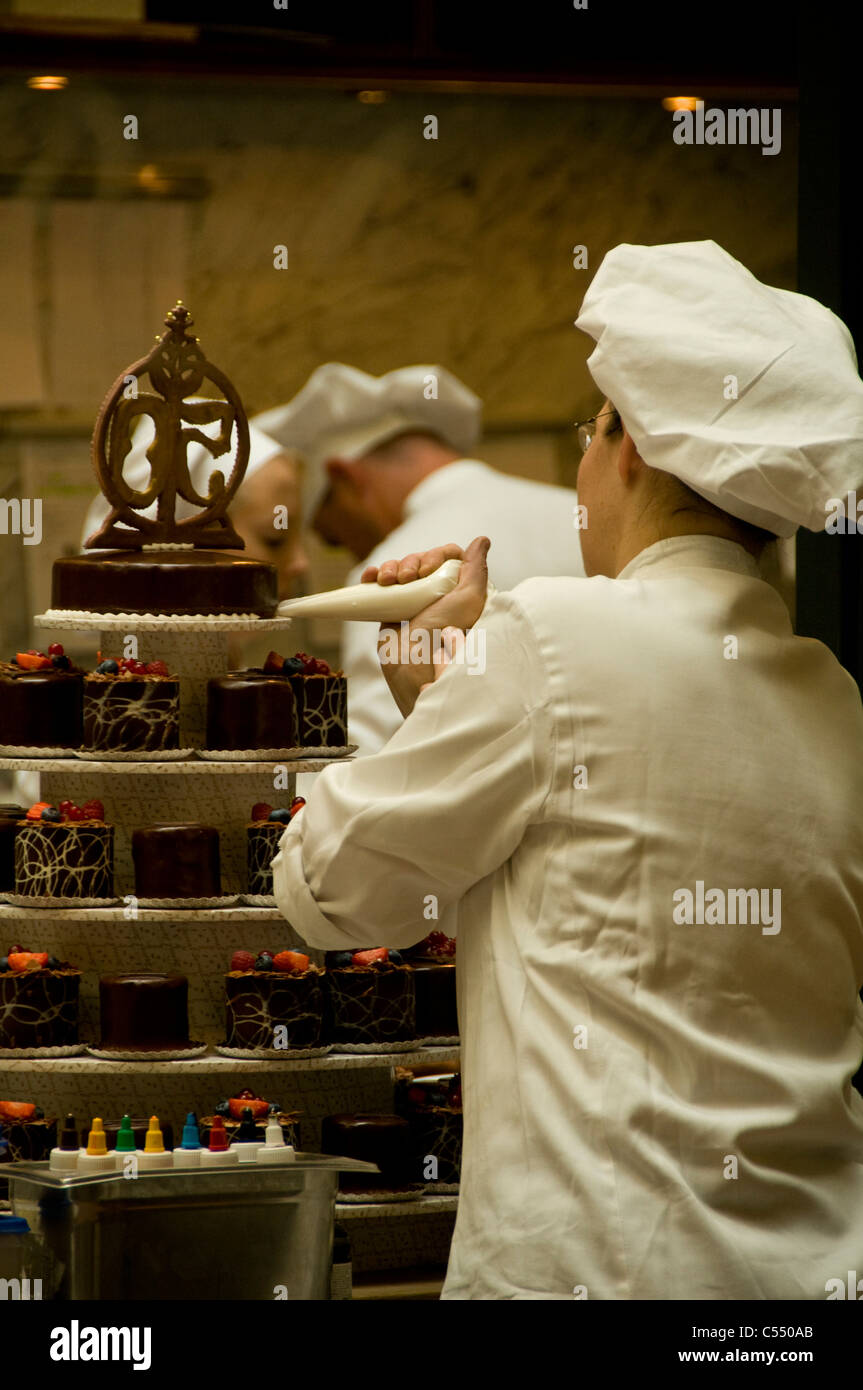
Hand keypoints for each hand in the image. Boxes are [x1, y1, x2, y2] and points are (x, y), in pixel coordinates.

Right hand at [367, 536, 490, 717]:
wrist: (415, 664)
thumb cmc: (446, 632)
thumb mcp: (469, 598)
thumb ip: (476, 569)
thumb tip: (482, 540)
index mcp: (457, 589)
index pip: (446, 556)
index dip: (434, 555)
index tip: (427, 569)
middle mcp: (436, 593)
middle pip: (420, 560)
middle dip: (409, 562)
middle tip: (407, 579)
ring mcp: (413, 600)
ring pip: (400, 569)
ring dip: (391, 567)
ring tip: (388, 581)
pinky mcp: (392, 608)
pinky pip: (381, 584)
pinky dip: (373, 575)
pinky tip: (370, 577)